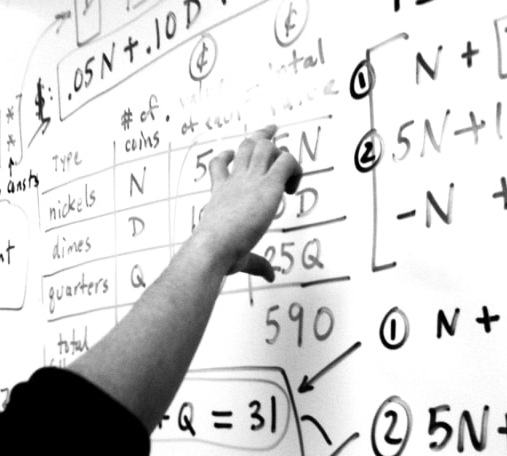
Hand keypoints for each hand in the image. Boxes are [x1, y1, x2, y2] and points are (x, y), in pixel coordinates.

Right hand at [194, 125, 302, 281]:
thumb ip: (257, 263)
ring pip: (265, 145)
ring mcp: (250, 179)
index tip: (238, 150)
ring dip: (279, 150)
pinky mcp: (267, 185)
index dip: (231, 153)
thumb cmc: (216, 254)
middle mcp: (235, 181)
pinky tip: (292, 188)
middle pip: (246, 144)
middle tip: (272, 129)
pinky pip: (286, 160)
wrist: (211, 247)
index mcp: (220, 193)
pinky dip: (294, 168)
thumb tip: (270, 275)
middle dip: (260, 135)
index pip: (222, 163)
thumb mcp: (237, 256)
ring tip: (288, 167)